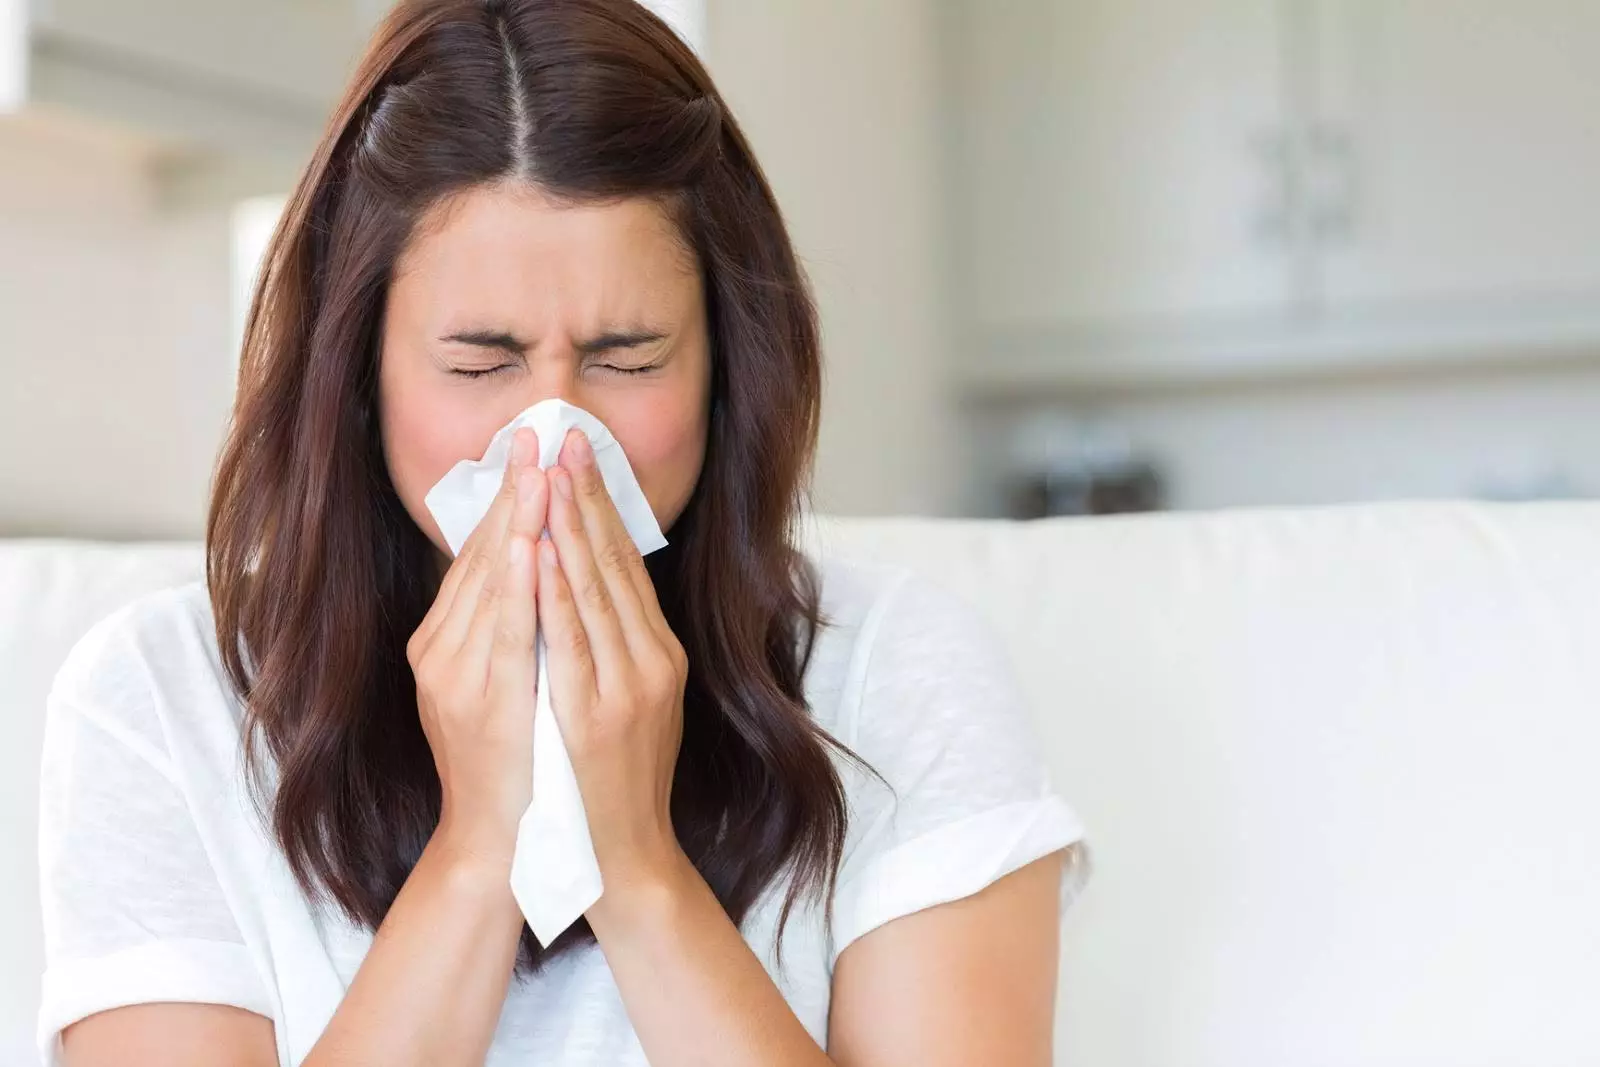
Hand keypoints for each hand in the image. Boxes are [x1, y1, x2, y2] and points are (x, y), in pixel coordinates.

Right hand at [407, 428, 548, 865]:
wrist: (499, 848)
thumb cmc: (508, 768)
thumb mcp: (493, 690)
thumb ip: (502, 632)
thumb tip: (529, 566)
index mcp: (443, 647)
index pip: (478, 559)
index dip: (506, 501)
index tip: (531, 451)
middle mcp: (443, 655)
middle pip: (482, 558)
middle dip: (514, 494)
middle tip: (537, 434)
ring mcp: (460, 678)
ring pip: (492, 583)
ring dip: (518, 520)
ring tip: (539, 466)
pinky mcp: (487, 702)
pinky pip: (507, 631)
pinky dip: (517, 582)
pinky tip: (529, 539)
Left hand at [539, 429, 689, 894]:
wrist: (618, 857)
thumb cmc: (614, 783)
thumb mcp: (635, 704)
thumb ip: (619, 647)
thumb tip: (590, 585)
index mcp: (659, 655)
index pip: (626, 566)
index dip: (603, 507)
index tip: (580, 456)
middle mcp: (649, 663)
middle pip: (612, 565)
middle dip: (585, 497)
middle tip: (565, 438)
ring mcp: (624, 686)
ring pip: (592, 591)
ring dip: (568, 527)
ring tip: (550, 472)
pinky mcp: (592, 712)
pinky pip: (568, 639)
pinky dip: (553, 590)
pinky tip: (538, 550)